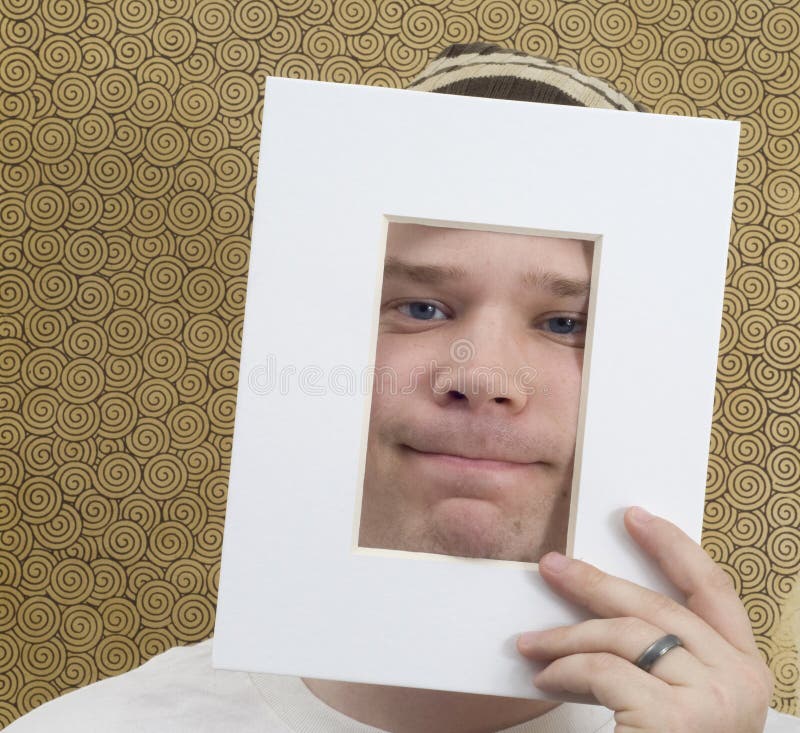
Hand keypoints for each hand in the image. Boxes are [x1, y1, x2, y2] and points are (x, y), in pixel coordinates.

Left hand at [516, 506, 773, 731]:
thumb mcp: (679, 702)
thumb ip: (659, 657)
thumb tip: (603, 604)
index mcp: (745, 673)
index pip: (713, 590)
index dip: (673, 547)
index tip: (635, 517)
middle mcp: (741, 683)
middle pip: (655, 607)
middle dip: (595, 582)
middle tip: (551, 566)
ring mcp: (713, 702)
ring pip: (622, 635)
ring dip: (566, 634)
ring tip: (531, 645)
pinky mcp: (674, 721)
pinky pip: (602, 669)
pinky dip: (564, 667)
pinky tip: (544, 676)